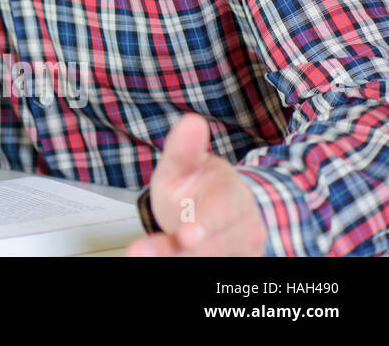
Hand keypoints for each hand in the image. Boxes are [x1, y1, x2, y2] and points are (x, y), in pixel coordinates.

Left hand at [127, 114, 267, 255]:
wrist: (212, 211)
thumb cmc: (194, 186)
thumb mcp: (182, 166)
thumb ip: (183, 149)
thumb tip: (192, 121)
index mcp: (231, 195)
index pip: (221, 211)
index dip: (203, 223)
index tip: (186, 236)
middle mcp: (244, 227)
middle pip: (219, 245)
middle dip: (192, 253)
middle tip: (161, 250)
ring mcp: (242, 249)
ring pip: (217, 258)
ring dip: (182, 261)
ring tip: (144, 256)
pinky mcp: (235, 262)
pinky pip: (217, 268)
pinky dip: (191, 266)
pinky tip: (161, 262)